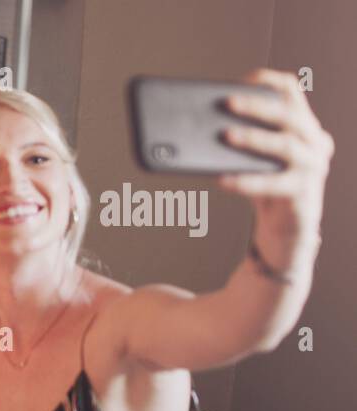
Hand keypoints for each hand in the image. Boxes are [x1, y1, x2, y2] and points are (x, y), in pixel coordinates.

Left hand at [219, 69, 333, 267]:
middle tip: (226, 101)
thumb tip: (196, 127)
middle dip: (257, 105)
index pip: (293, 92)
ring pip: (287, 145)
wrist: (286, 230)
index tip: (243, 79)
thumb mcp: (255, 159)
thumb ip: (240, 140)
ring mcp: (314, 168)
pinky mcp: (303, 194)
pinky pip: (274, 184)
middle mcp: (315, 142)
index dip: (268, 82)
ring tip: (225, 135)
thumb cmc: (267, 189)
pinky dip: (247, 181)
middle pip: (289, 115)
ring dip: (253, 138)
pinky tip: (222, 179)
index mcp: (305, 126)